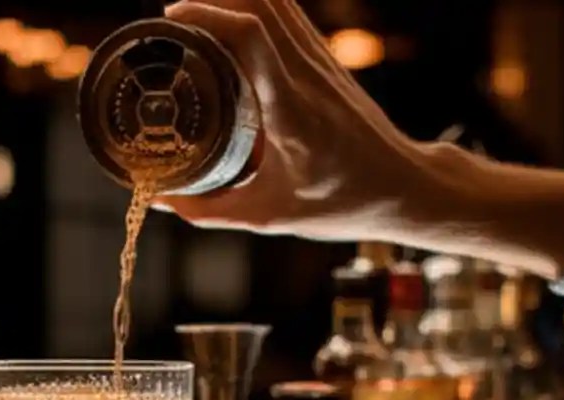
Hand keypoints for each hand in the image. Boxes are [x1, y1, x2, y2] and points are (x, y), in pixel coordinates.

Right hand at [156, 0, 563, 277]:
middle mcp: (308, 75)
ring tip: (194, 23)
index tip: (171, 20)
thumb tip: (160, 200)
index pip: (250, 36)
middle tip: (173, 23)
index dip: (206, 15)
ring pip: (275, 2)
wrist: (403, 188)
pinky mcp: (328, 61)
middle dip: (210, 1)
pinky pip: (287, 16)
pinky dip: (253, 9)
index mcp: (292, 109)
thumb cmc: (343, 203)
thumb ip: (210, 209)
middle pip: (259, 3)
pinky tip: (229, 29)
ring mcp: (322, 63)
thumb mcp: (270, 215)